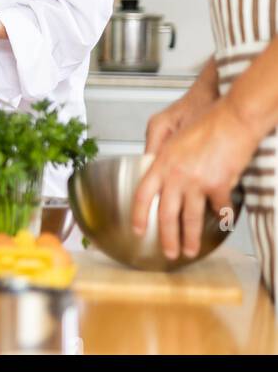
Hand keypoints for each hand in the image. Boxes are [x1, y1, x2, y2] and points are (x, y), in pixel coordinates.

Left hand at [131, 98, 258, 259]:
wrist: (232, 118)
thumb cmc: (205, 122)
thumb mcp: (173, 137)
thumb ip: (162, 156)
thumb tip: (157, 174)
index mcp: (161, 163)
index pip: (142, 194)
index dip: (139, 215)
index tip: (138, 230)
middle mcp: (175, 175)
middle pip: (166, 213)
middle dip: (167, 237)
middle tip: (169, 252)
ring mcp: (196, 181)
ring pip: (191, 217)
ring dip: (190, 237)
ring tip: (190, 251)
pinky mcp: (219, 185)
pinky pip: (219, 208)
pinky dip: (222, 217)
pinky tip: (223, 223)